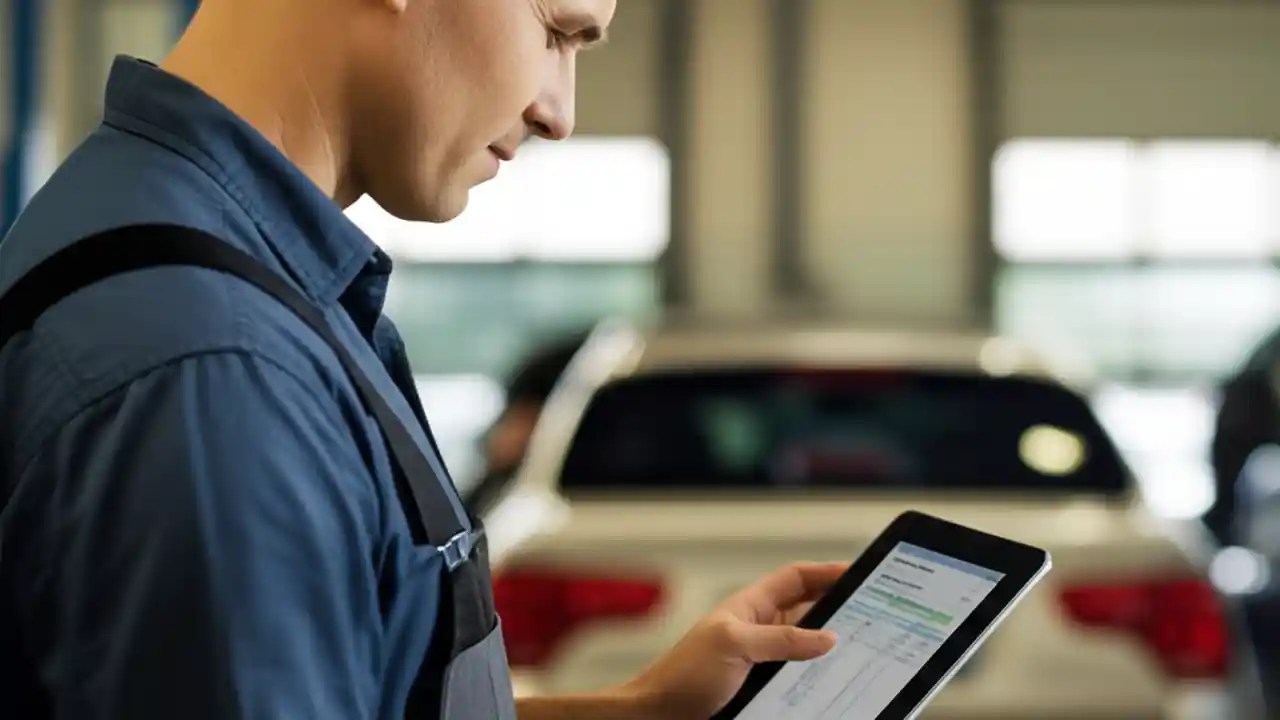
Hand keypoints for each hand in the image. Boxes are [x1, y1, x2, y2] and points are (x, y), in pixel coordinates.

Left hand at [621, 563, 845, 719]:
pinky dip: (818, 679)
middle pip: (809, 612)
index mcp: (751, 606)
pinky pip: (799, 677)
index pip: (797, 578)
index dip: (827, 572)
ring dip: (831, 650)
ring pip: (808, 648)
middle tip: (875, 617)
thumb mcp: (734, 645)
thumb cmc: (682, 674)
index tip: (860, 573)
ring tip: (863, 653)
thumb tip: (826, 636)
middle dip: (840, 611)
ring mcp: (763, 659)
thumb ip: (781, 638)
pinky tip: (835, 686)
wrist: (659, 714)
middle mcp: (760, 630)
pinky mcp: (763, 687)